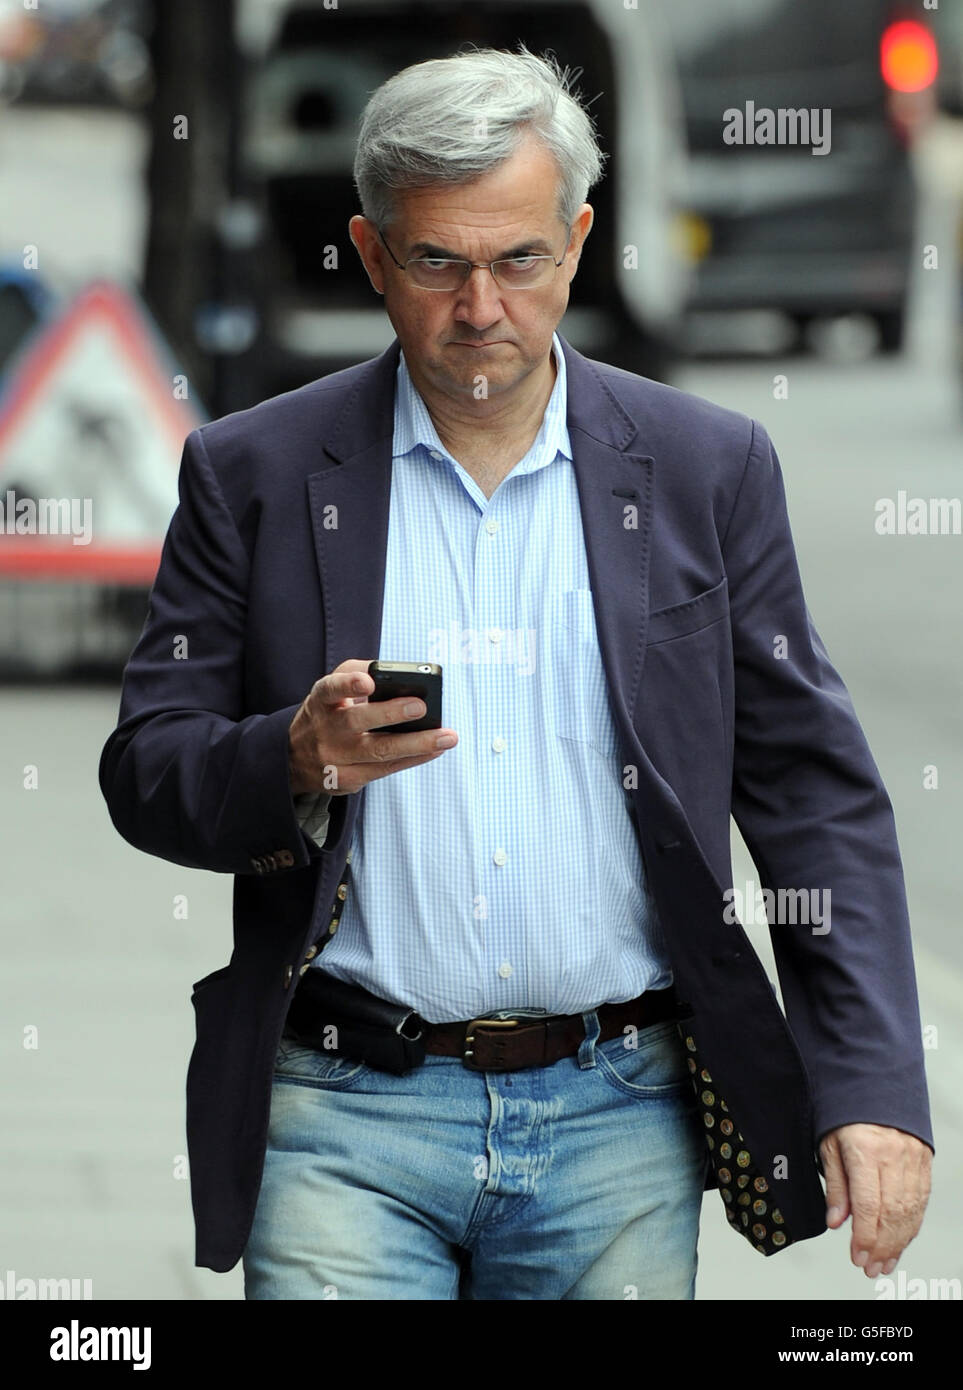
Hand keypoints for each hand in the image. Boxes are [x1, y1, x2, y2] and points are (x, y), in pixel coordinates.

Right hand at [288, 658, 457, 796]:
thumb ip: (360, 673)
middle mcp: (325, 729)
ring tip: (447, 737)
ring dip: (417, 744)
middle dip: (390, 714)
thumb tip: (401, 674)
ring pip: (378, 751)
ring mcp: (334, 758)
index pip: (331, 689)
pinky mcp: (347, 780)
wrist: (295, 757)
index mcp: (321, 700)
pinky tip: (435, 750)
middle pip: (357, 722)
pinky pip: (386, 769)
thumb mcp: (332, 689)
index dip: (349, 685)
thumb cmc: (328, 712)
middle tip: (421, 706)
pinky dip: (414, 758)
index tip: (369, 682)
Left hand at [820, 1122, 931, 1276]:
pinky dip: (912, 1223)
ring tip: (886, 1261)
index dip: (865, 1236)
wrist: (871, 1079)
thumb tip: (836, 1221)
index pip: (869, 1204)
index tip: (858, 1256)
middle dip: (882, 1246)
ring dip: (899, 1241)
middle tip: (872, 1267)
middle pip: (892, 1212)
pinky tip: (902, 1239)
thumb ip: (835, 1185)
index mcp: (866, 1149)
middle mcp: (893, 1154)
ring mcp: (912, 1156)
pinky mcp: (924, 1158)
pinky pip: (922, 1198)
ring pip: (910, 1209)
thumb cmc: (844, 1111)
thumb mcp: (828, 1143)